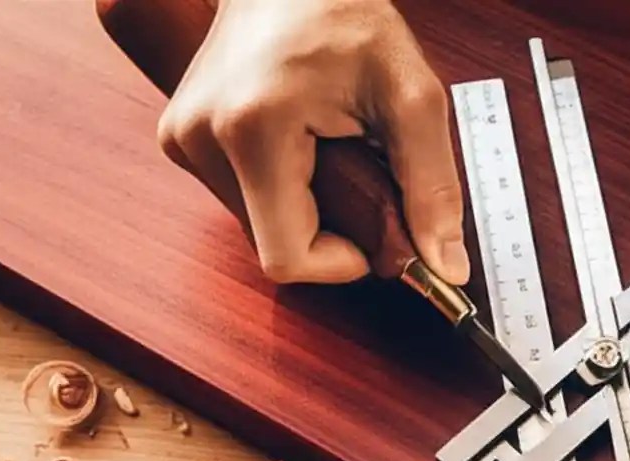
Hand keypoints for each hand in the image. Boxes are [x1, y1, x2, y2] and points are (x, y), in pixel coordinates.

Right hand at [157, 0, 466, 284]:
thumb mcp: (412, 98)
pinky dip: (281, 188)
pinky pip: (242, 197)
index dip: (342, 261)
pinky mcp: (182, 136)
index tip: (377, 229)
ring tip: (331, 148)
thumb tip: (447, 266)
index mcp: (251, 129)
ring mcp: (184, 138)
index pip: (288, 259)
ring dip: (304, 207)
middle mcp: (201, 138)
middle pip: (274, 243)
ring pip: (258, 225)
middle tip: (362, 173)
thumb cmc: (347, 15)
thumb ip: (432, 187)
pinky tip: (303, 144)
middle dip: (328, 226)